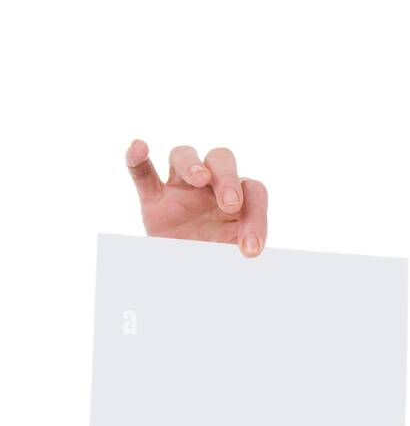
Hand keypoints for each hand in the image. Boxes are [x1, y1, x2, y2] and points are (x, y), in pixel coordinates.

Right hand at [125, 138, 267, 257]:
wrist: (185, 278)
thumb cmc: (215, 265)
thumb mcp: (233, 259)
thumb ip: (241, 248)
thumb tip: (249, 251)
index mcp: (239, 200)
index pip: (254, 191)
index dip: (257, 216)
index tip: (250, 249)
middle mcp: (211, 187)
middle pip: (221, 160)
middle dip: (228, 179)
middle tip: (230, 204)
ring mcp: (180, 189)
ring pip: (183, 156)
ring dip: (191, 164)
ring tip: (199, 178)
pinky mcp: (154, 201)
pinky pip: (142, 173)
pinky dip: (137, 160)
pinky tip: (139, 147)